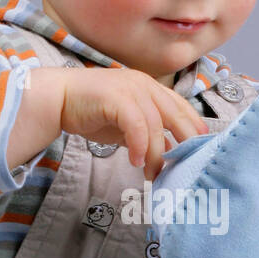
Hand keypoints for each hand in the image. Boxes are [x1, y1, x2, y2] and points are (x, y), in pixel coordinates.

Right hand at [58, 67, 208, 181]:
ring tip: (153, 173)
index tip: (200, 147)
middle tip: (186, 166)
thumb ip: (145, 134)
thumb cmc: (90, 111)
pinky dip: (139, 146)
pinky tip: (136, 162)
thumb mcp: (125, 124)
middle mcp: (144, 85)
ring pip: (155, 125)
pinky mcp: (116, 97)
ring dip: (156, 153)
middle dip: (184, 142)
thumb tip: (165, 153)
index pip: (180, 106)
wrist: (58, 99)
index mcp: (149, 87)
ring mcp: (130, 89)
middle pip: (175, 115)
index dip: (193, 126)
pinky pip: (136, 125)